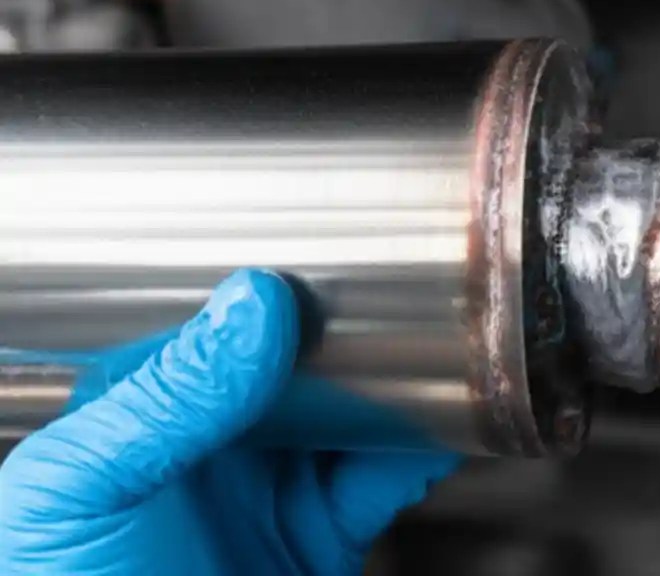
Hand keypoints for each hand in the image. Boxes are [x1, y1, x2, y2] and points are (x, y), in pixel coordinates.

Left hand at [0, 269, 457, 574]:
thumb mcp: (86, 491)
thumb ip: (167, 397)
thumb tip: (250, 305)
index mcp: (141, 413)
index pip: (213, 326)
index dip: (269, 291)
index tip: (322, 262)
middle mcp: (210, 445)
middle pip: (294, 365)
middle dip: (346, 335)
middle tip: (398, 304)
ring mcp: (270, 492)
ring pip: (348, 416)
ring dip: (391, 390)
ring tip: (431, 363)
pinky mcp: (320, 539)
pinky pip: (380, 481)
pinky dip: (415, 455)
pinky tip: (433, 435)